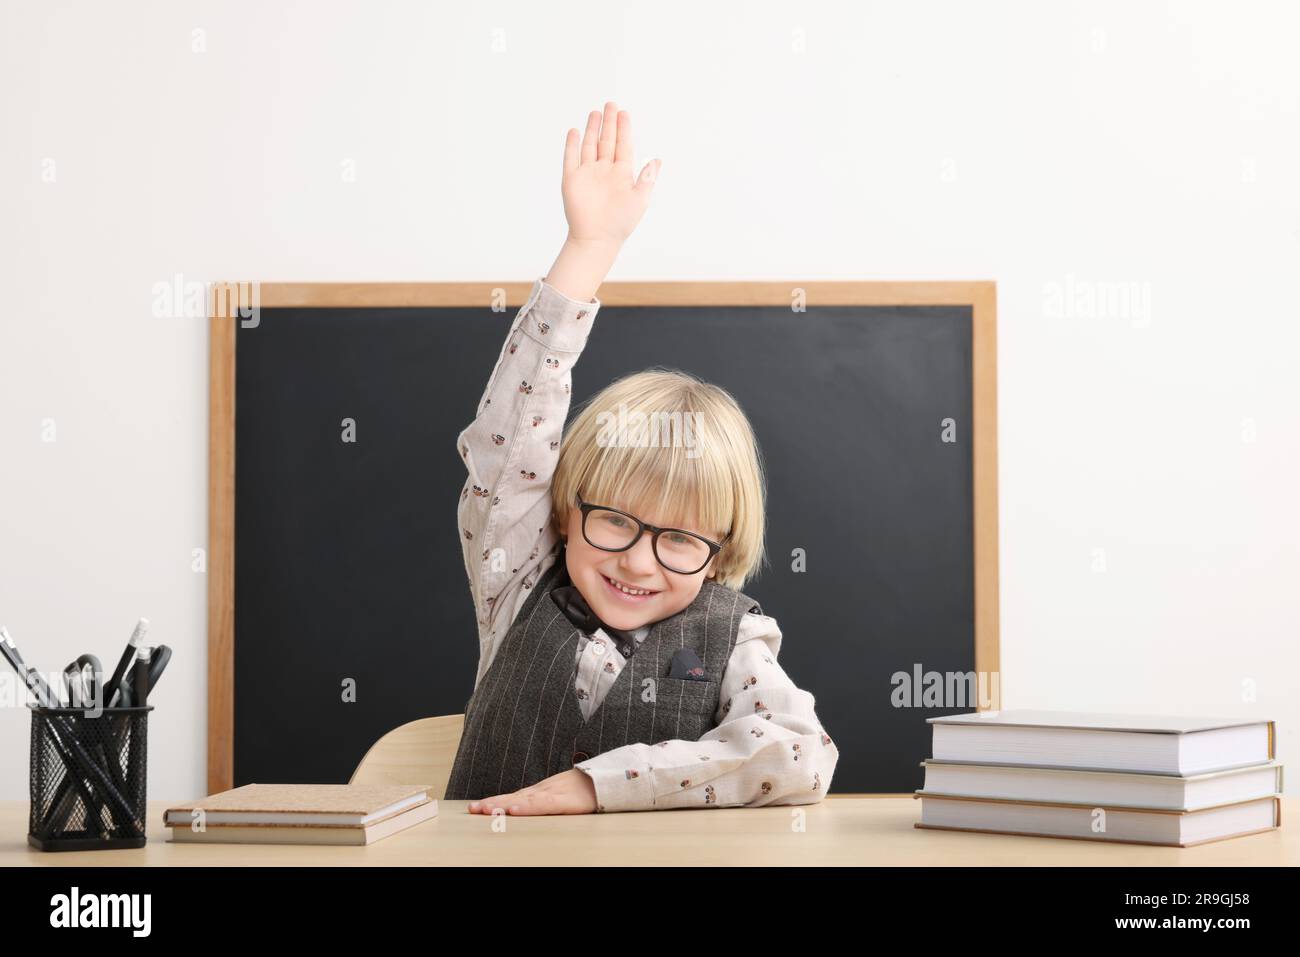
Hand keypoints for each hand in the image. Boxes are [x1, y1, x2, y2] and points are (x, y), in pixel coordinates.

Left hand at [466, 769, 598, 815]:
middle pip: (512, 798)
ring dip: (503, 805)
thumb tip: (523, 808)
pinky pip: (543, 805)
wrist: (605, 781)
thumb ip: (542, 802)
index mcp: (539, 793)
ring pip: (523, 801)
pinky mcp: (563, 802)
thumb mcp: (558, 796)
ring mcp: (551, 795)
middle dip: (491, 804)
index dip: (493, 801)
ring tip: (485, 810)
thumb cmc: (582, 791)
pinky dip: (528, 807)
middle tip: (472, 809)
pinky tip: (515, 810)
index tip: (475, 807)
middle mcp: (541, 792)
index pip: (512, 797)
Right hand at [561, 101, 659, 246]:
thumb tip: (657, 160)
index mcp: (621, 174)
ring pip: (589, 145)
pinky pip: (571, 158)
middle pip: (606, 141)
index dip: (623, 129)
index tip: (624, 113)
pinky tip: (574, 131)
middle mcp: (604, 171)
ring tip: (595, 113)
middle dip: (609, 123)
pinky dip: (572, 144)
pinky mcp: (571, 180)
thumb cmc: (620, 223)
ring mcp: (587, 174)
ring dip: (592, 129)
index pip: (623, 146)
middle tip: (611, 104)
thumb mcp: (640, 199)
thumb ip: (646, 177)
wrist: (596, 239)